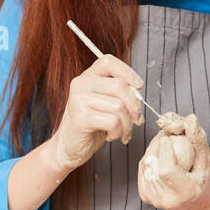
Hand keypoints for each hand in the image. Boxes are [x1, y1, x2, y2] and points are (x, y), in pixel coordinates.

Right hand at [51, 53, 143, 173]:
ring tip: (123, 132)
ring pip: (119, 106)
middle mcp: (81, 84)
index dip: (128, 72)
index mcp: (87, 77)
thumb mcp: (105, 104)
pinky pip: (113, 122)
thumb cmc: (92, 126)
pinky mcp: (81, 118)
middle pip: (120, 86)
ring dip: (127, 124)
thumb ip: (118, 94)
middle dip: (135, 106)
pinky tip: (111, 136)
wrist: (70, 147)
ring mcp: (79, 100)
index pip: (108, 62)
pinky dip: (118, 132)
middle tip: (136, 121)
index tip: (139, 86)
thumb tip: (138, 92)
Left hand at [138, 116, 209, 209]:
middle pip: (154, 165)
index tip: (168, 136)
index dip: (164, 150)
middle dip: (158, 144)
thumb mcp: (206, 160)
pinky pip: (143, 168)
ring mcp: (154, 200)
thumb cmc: (204, 178)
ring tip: (166, 142)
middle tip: (167, 133)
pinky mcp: (146, 196)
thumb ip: (198, 140)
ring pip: (145, 165)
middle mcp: (167, 199)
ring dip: (153, 148)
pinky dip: (150, 157)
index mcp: (185, 192)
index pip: (167, 170)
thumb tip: (190, 118)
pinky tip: (160, 153)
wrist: (198, 204)